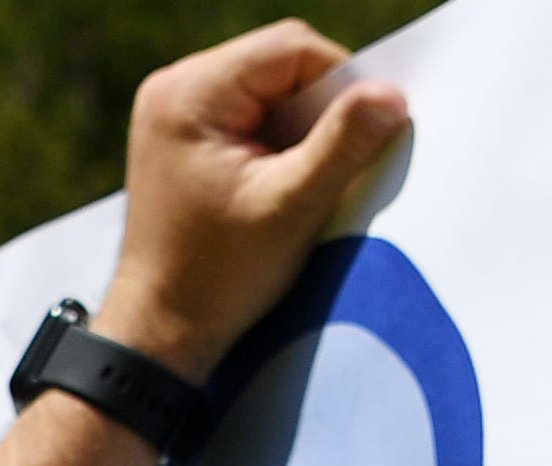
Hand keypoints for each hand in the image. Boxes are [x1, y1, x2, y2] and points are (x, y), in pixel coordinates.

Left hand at [94, 24, 410, 376]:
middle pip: (281, 63)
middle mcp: (175, 89)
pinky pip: (253, 116)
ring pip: (271, 90)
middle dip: (320, 109)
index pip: (292, 49)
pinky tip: (281, 187)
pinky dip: (281, 144)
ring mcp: (176, 113)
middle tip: (332, 166)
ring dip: (303, 129)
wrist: (160, 331)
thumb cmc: (217, 277)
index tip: (367, 133)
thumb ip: (344, 143)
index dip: (341, 83)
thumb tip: (392, 95)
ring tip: (301, 184)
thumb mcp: (292, 206)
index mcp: (189, 93)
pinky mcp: (186, 138)